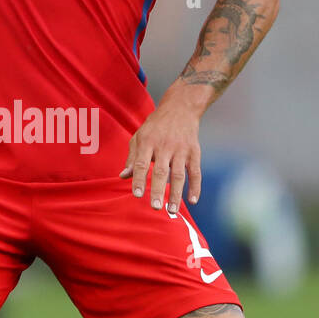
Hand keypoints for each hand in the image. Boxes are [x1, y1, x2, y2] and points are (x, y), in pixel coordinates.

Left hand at [119, 86, 202, 212]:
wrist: (181, 106)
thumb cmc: (156, 125)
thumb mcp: (139, 136)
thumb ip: (132, 157)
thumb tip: (123, 176)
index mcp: (148, 141)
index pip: (141, 163)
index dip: (138, 179)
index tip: (136, 195)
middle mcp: (165, 145)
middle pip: (160, 171)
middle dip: (157, 190)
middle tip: (154, 207)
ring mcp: (181, 149)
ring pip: (179, 174)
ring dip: (176, 194)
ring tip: (171, 210)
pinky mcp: (195, 151)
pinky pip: (196, 172)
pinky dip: (195, 187)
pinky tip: (193, 200)